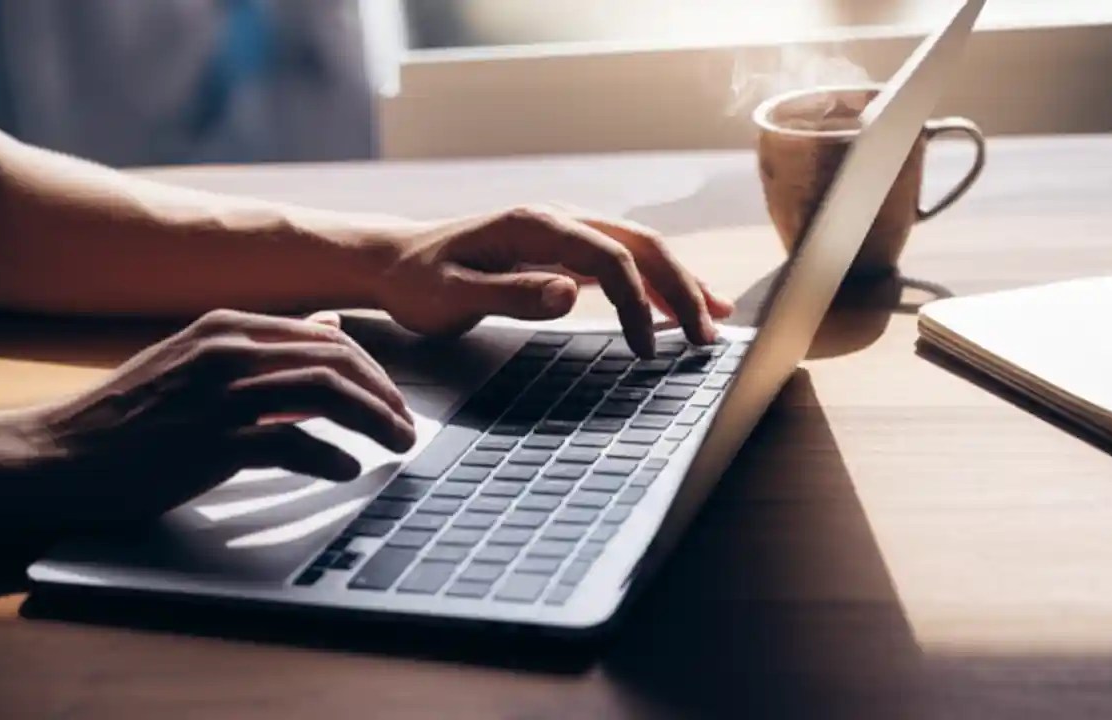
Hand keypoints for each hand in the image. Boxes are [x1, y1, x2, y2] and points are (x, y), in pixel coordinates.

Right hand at [21, 309, 413, 531]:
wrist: (66, 452)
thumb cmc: (135, 413)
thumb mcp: (198, 360)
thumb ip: (265, 343)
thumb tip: (330, 324)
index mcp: (228, 327)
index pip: (326, 338)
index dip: (371, 370)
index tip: (393, 399)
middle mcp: (229, 352)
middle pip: (335, 361)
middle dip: (384, 394)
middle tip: (406, 426)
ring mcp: (221, 395)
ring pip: (325, 394)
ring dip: (373, 421)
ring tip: (396, 445)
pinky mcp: (212, 442)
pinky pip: (292, 442)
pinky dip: (330, 457)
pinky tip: (348, 470)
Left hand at [372, 206, 734, 355]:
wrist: (396, 262)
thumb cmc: (418, 283)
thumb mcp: (451, 296)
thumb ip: (510, 294)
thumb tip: (571, 292)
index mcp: (535, 226)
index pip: (609, 258)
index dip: (636, 302)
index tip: (644, 351)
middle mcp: (558, 221)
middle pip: (641, 246)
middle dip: (681, 289)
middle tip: (707, 337)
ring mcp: (565, 234)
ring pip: (641, 251)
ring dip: (680, 285)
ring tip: (715, 323)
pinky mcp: (565, 253)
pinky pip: (624, 264)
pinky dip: (658, 286)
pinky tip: (682, 310)